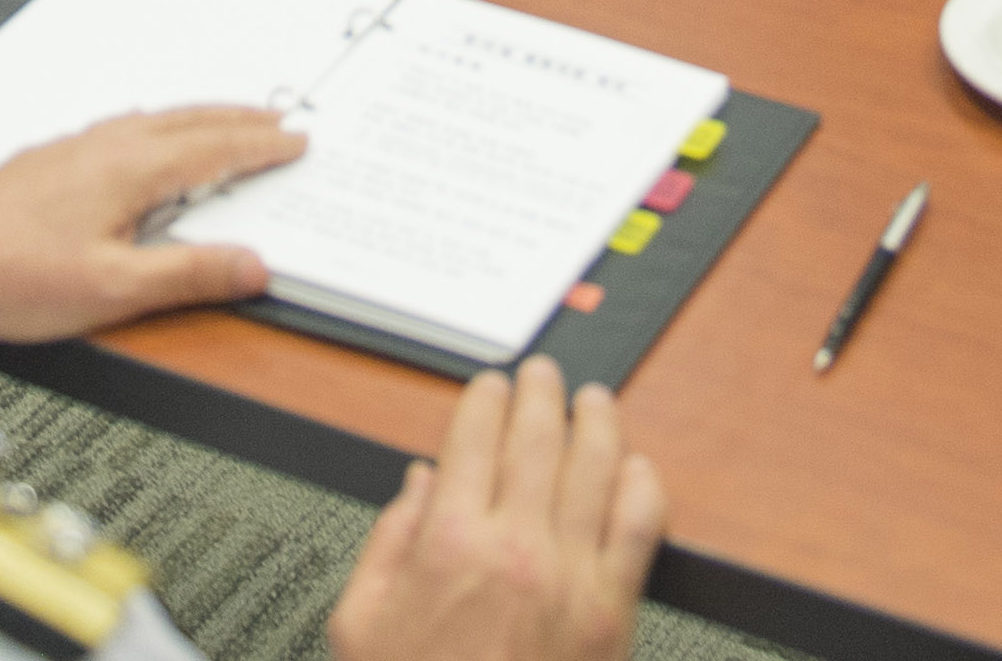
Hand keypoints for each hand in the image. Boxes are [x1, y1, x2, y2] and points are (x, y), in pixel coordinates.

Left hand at [0, 106, 302, 343]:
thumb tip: (252, 266)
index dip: (261, 145)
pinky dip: (157, 128)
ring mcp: (71, 150)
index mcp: (129, 169)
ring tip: (225, 124)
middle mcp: (102, 147)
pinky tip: (145, 141)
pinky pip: (121, 129)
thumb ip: (188, 275)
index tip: (296, 142)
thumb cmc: (9, 278)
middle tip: (278, 118)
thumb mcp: (112, 291)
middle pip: (188, 121)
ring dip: (199, 119)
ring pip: (153, 121)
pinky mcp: (47, 161)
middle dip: (239, 119)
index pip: (214, 149)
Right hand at [329, 357, 662, 660]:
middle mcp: (516, 548)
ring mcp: (572, 576)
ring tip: (594, 401)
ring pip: (597, 465)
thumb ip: (386, 545)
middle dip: (542, 393)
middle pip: (539, 437)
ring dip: (597, 420)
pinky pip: (640, 526)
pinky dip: (641, 485)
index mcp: (448, 544)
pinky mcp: (613, 612)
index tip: (491, 388)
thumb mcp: (360, 627)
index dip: (485, 399)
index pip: (475, 437)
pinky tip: (634, 468)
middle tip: (543, 375)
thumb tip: (416, 487)